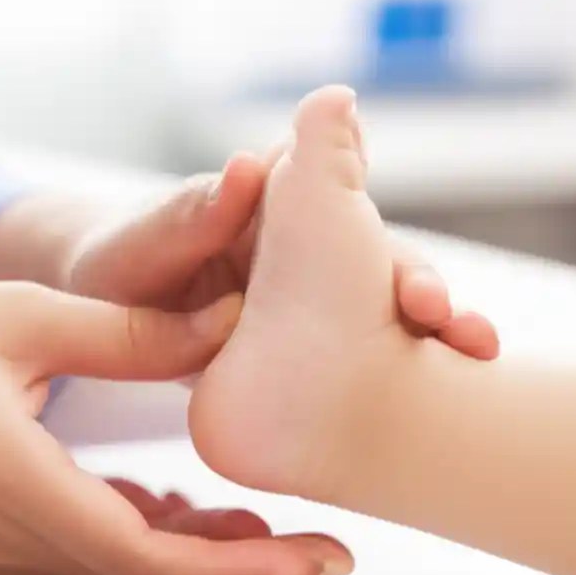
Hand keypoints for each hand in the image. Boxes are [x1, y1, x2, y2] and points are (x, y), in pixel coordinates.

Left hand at [0, 153, 498, 359]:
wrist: (100, 312)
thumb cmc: (113, 266)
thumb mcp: (139, 246)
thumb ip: (189, 217)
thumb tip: (248, 167)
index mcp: (265, 200)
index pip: (335, 196)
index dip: (374, 229)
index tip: (407, 272)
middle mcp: (305, 243)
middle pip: (377, 257)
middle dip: (419, 286)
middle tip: (449, 320)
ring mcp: (317, 295)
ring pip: (385, 308)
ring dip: (431, 334)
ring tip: (475, 362)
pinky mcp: (319, 340)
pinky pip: (366, 352)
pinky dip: (402, 373)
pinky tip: (440, 407)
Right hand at [0, 283, 349, 574]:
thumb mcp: (14, 317)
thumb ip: (128, 329)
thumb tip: (229, 324)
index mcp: (16, 486)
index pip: (155, 559)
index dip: (249, 568)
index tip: (321, 556)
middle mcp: (2, 547)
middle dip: (240, 569)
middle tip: (320, 549)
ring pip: (113, 573)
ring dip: (189, 552)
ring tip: (259, 524)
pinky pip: (73, 560)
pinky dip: (131, 537)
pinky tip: (171, 503)